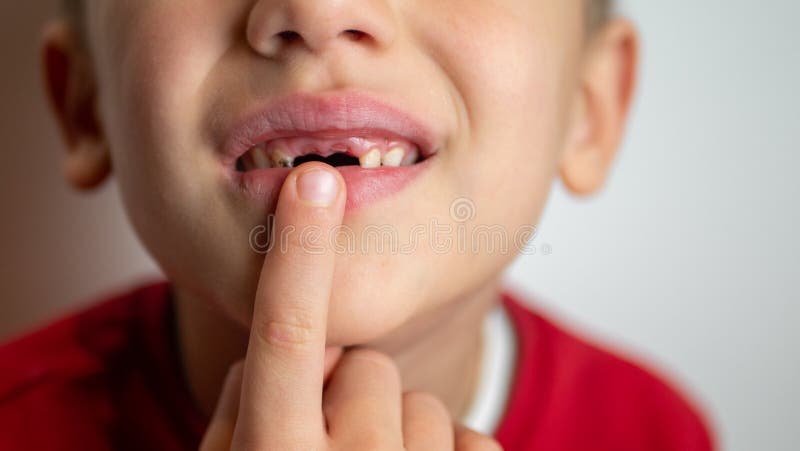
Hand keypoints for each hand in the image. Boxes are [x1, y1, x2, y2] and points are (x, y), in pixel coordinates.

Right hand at [200, 162, 501, 450]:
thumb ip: (239, 406)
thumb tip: (269, 343)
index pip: (286, 332)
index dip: (299, 250)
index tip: (314, 180)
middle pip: (369, 365)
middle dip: (352, 387)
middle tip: (330, 438)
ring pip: (421, 403)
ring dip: (396, 428)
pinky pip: (470, 437)